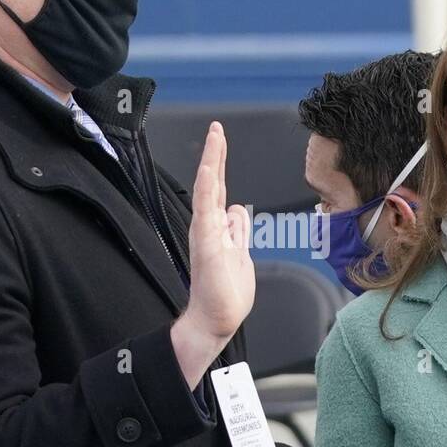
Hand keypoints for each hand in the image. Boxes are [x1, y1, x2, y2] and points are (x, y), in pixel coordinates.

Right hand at [171, 122, 254, 386]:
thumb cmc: (226, 293)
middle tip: (217, 128)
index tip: (220, 140)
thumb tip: (235, 208)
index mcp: (218, 229)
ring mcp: (206, 232)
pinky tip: (209, 166)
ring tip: (216, 135)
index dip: (220, 165)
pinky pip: (205, 207)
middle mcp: (209, 226)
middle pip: (212, 183)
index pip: (219, 190)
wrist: (217, 319)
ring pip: (208, 188)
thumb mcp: (240, 254)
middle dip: (215, 154)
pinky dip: (206, 185)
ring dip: (212, 161)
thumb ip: (237, 231)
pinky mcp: (207, 240)